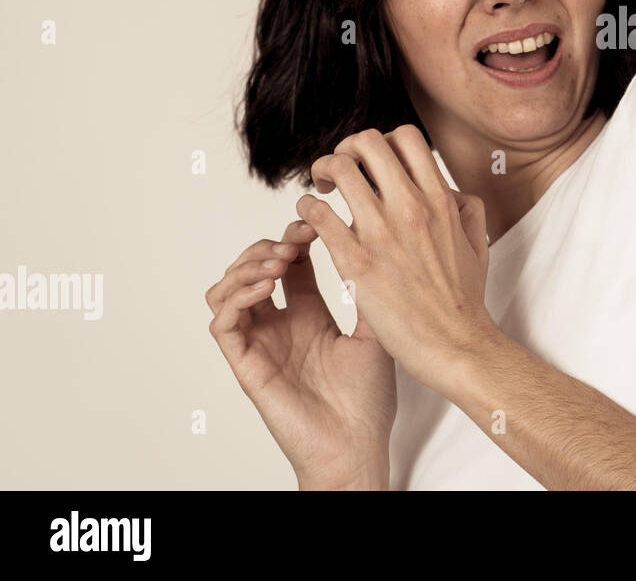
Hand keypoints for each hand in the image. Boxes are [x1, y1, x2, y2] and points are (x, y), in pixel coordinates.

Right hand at [206, 219, 396, 488]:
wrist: (357, 446)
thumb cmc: (369, 400)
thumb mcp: (376, 331)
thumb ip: (367, 290)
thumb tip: (369, 242)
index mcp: (310, 316)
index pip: (289, 263)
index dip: (295, 238)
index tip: (314, 226)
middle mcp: (280, 326)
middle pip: (252, 269)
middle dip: (268, 246)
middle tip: (294, 242)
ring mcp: (261, 344)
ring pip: (226, 291)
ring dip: (247, 267)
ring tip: (278, 263)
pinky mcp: (247, 366)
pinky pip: (222, 324)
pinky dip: (236, 297)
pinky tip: (266, 288)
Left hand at [296, 125, 498, 401]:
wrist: (456, 345)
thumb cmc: (464, 301)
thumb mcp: (476, 243)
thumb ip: (465, 208)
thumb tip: (448, 191)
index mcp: (440, 199)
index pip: (405, 137)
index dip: (381, 142)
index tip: (371, 165)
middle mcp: (411, 207)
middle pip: (366, 142)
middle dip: (346, 149)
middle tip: (339, 172)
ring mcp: (382, 233)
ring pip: (337, 169)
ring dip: (322, 173)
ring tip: (320, 192)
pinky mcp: (356, 262)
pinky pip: (318, 215)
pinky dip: (308, 210)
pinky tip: (311, 224)